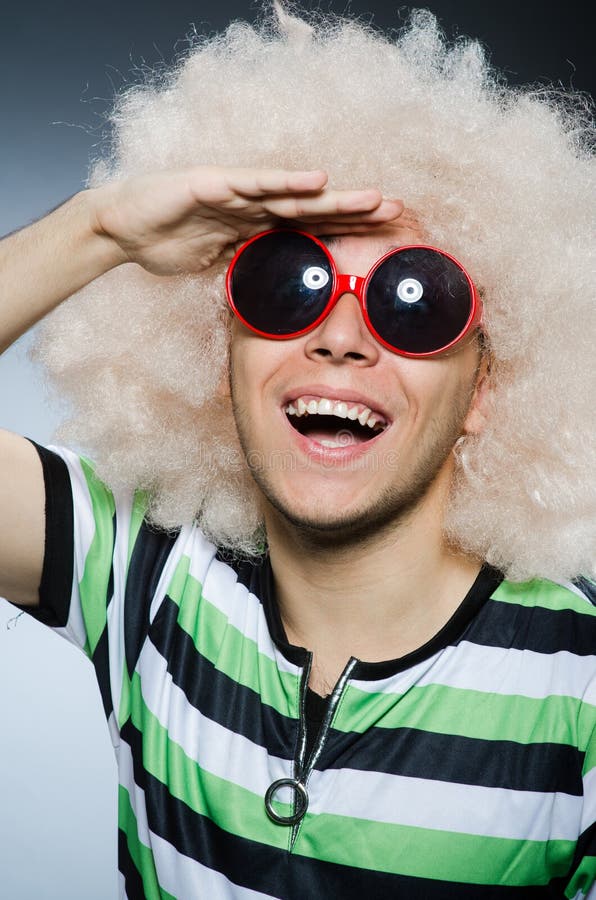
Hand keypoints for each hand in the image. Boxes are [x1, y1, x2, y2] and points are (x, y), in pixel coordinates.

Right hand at [90, 166, 404, 274]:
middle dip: (355, 213)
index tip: (383, 240)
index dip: (347, 232)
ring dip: (335, 198)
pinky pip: (254, 184)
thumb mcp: (221, 265)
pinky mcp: (213, 184)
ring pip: (294, 195)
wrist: (124, 229)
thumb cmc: (169, 243)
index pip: (312, 230)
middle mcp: (255, 206)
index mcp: (259, 226)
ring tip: (374, 199)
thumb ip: (250, 270)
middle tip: (397, 214)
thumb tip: (277, 292)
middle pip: (314, 210)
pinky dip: (285, 182)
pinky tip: (317, 180)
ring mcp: (237, 193)